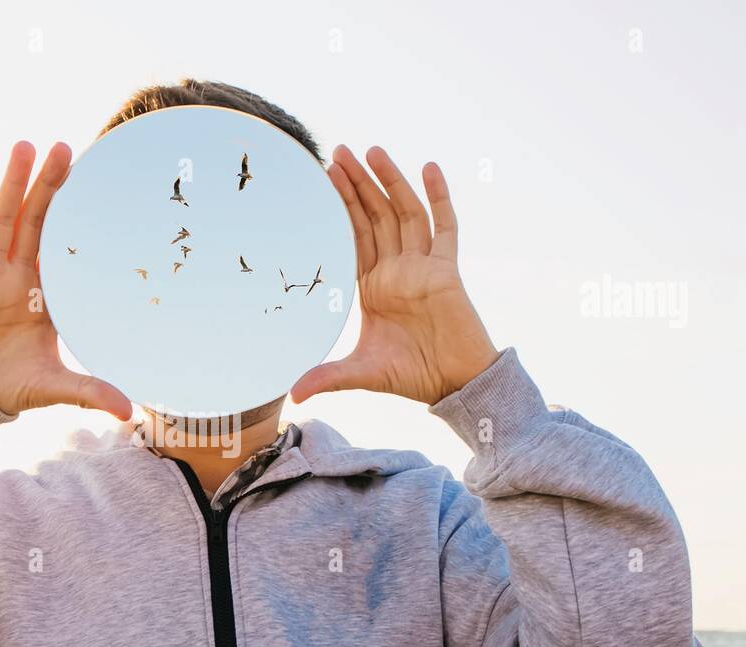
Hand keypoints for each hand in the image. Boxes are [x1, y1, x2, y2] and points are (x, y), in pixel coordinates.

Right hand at [0, 142, 131, 418]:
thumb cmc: (7, 389)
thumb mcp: (54, 388)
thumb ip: (90, 391)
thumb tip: (130, 414)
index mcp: (44, 295)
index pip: (64, 248)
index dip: (77, 217)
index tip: (95, 184)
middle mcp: (17, 277)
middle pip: (36, 222)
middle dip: (49, 186)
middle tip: (66, 148)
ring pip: (2, 220)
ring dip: (13, 184)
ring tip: (26, 146)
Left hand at [291, 146, 498, 406]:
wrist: (453, 384)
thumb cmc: (410, 376)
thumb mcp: (360, 374)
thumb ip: (327, 377)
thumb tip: (292, 397)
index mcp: (372, 286)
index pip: (352, 237)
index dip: (338, 209)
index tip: (323, 179)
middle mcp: (396, 270)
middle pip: (374, 216)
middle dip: (357, 185)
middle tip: (338, 152)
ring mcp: (423, 266)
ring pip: (405, 213)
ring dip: (390, 181)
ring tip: (372, 150)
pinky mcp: (447, 269)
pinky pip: (445, 226)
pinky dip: (439, 197)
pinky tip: (429, 168)